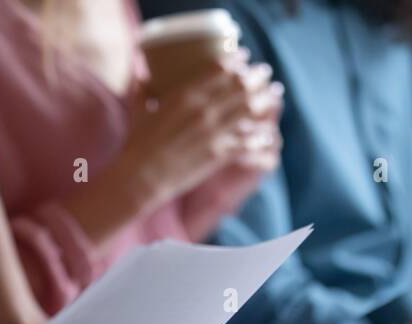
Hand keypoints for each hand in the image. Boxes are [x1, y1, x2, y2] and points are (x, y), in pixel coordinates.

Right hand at [112, 52, 282, 213]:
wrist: (141, 178)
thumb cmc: (136, 144)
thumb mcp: (138, 108)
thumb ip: (142, 86)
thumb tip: (139, 68)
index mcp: (186, 94)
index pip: (221, 69)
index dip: (237, 61)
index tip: (245, 58)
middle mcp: (204, 109)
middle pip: (242, 85)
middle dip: (258, 77)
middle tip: (265, 74)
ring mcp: (214, 132)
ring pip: (251, 110)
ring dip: (266, 101)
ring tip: (274, 96)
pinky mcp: (219, 155)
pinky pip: (248, 142)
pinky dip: (261, 137)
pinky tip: (268, 135)